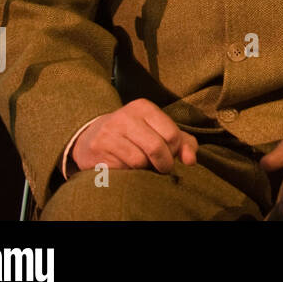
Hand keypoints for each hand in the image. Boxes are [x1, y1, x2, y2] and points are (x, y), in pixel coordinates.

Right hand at [71, 98, 198, 172]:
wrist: (91, 135)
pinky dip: (129, 174)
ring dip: (145, 170)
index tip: (170, 155)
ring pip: (139, 161)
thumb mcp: (159, 130)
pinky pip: (122, 170)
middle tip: (162, 168)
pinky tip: (125, 167)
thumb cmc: (135, 134)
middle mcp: (125, 117)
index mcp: (143, 107)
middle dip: (164, 164)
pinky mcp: (97, 151)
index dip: (175, 151)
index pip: (171, 134)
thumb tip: (191, 161)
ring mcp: (108, 133)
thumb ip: (183, 143)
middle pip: (156, 148)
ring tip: (142, 165)